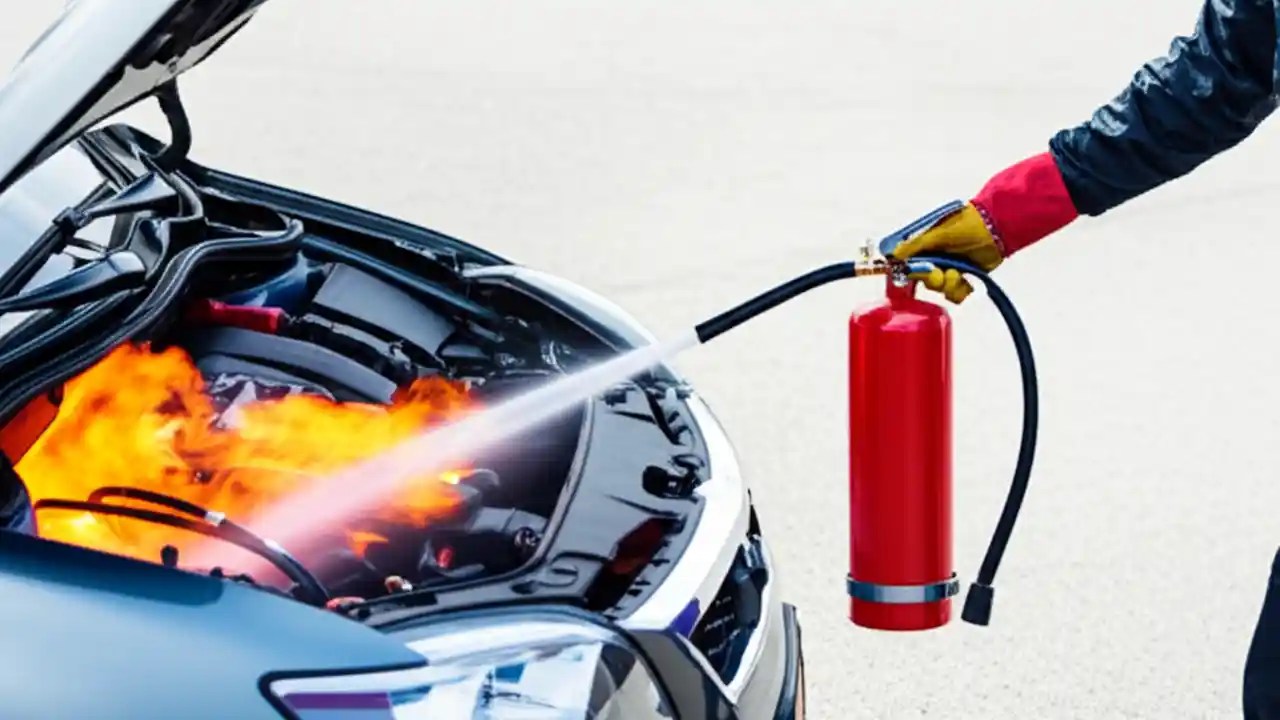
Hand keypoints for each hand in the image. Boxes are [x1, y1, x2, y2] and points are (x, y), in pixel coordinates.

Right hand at [887, 203, 1002, 303]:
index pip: (908, 262)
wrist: (998, 227)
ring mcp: (950, 269)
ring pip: (940, 289)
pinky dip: (961, 290)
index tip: (911, 273)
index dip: (908, 271)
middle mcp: (935, 258)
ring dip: (948, 284)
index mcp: (925, 245)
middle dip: (932, 279)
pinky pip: (956, 294)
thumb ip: (916, 245)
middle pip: (923, 279)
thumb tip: (893, 254)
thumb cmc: (967, 223)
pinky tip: (966, 280)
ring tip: (958, 274)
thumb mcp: (939, 232)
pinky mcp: (965, 278)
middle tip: (939, 273)